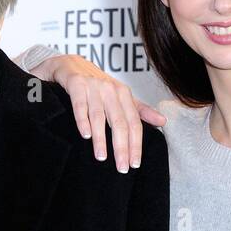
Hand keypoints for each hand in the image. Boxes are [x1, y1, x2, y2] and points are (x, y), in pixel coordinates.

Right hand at [29, 53, 165, 172]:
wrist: (67, 63)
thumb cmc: (94, 84)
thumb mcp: (118, 95)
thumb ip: (139, 110)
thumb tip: (163, 122)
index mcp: (123, 93)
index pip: (134, 123)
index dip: (136, 144)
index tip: (134, 164)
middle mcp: (110, 89)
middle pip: (119, 122)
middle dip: (121, 146)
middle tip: (121, 167)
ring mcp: (92, 85)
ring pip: (100, 115)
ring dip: (101, 138)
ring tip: (101, 157)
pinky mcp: (75, 83)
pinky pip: (80, 104)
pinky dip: (83, 120)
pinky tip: (85, 135)